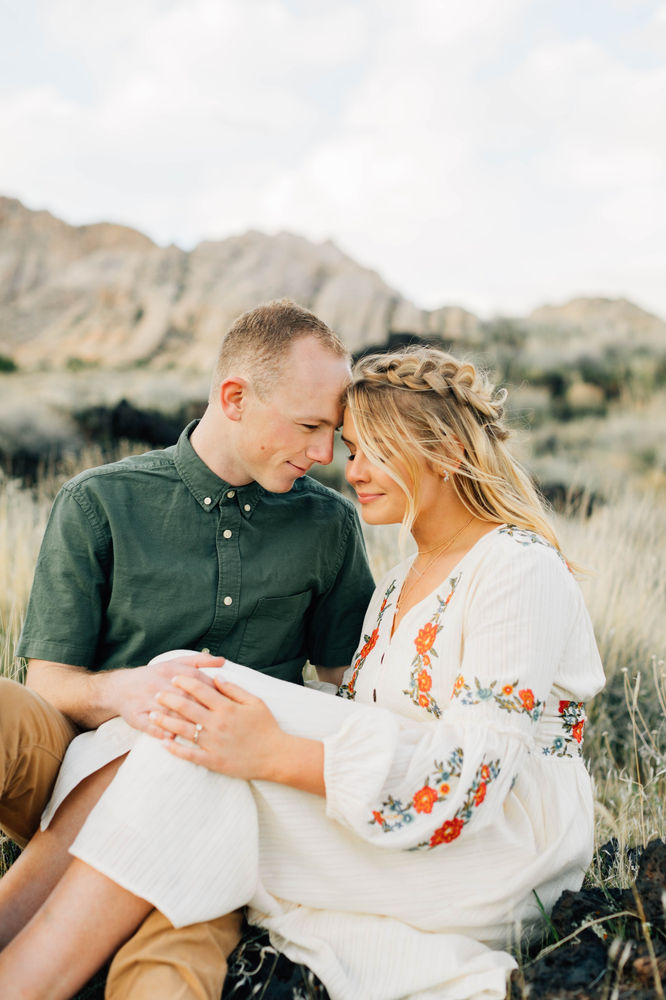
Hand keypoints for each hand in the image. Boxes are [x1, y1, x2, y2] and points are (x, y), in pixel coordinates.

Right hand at [103, 654, 223, 733]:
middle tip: (219, 720)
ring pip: (169, 713)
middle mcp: (160, 684)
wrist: (120, 687)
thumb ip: (199, 661)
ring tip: (201, 732)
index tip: (227, 701)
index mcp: (171, 670)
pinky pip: (149, 725)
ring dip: (184, 722)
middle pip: (185, 697)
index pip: (197, 680)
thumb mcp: (174, 663)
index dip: (213, 690)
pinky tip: (172, 736)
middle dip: (202, 708)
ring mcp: (146, 700)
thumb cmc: (154, 676)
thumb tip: (222, 661)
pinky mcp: (136, 716)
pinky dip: (160, 731)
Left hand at [148, 674, 290, 781]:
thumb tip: (216, 677)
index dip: (184, 682)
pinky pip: (189, 754)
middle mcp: (217, 723)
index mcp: (227, 707)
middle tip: (155, 693)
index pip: (200, 690)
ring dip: (165, 722)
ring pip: (183, 730)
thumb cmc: (267, 727)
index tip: (173, 678)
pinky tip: (163, 743)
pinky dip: (175, 749)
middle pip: (186, 708)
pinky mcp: (213, 760)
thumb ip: (234, 689)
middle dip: (168, 699)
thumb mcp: (255, 702)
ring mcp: (213, 743)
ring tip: (151, 715)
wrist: (276, 756)